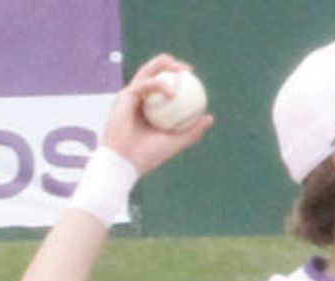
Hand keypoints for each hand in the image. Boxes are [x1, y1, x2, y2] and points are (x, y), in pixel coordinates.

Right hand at [101, 54, 214, 174]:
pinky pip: (144, 85)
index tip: (193, 78)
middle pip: (153, 74)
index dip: (177, 78)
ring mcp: (130, 96)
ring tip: (181, 70)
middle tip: (187, 70)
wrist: (127, 162)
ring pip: (147, 73)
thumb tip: (210, 117)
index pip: (163, 86)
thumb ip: (192, 130)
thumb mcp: (176, 142)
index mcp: (148, 108)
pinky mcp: (124, 96)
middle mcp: (138, 99)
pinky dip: (159, 85)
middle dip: (169, 65)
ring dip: (163, 65)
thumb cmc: (149, 156)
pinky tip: (172, 92)